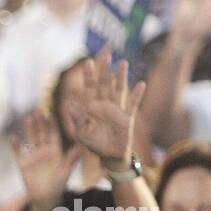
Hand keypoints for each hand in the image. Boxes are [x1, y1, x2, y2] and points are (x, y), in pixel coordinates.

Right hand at [12, 109, 76, 206]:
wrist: (44, 198)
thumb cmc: (57, 186)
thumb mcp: (65, 172)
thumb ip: (71, 159)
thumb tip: (80, 146)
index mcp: (55, 151)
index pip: (53, 134)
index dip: (51, 124)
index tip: (50, 114)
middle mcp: (44, 151)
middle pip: (42, 133)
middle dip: (40, 122)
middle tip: (39, 111)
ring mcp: (33, 156)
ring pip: (31, 139)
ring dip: (29, 129)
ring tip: (28, 118)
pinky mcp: (23, 163)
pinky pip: (18, 152)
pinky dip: (15, 145)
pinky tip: (12, 138)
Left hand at [63, 48, 144, 168]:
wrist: (108, 155)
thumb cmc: (93, 143)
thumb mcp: (81, 133)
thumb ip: (77, 118)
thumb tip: (70, 104)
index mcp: (91, 107)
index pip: (89, 88)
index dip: (89, 76)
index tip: (88, 62)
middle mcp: (104, 105)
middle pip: (104, 84)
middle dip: (105, 71)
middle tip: (107, 55)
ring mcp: (116, 110)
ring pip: (119, 90)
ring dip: (121, 77)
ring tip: (123, 63)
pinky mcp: (127, 118)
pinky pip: (133, 105)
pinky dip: (137, 95)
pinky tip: (141, 84)